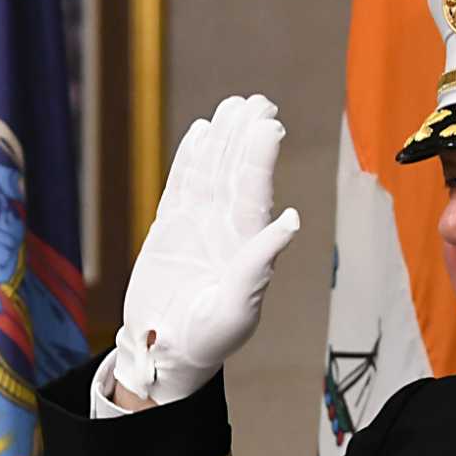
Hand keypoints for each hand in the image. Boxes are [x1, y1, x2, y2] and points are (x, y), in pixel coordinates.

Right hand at [112, 94, 300, 402]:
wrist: (165, 354)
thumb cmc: (207, 342)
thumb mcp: (235, 311)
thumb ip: (258, 266)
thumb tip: (290, 221)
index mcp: (247, 247)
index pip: (255, 192)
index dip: (261, 157)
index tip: (269, 124)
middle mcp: (226, 230)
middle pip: (236, 173)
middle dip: (246, 137)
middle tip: (256, 101)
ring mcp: (198, 226)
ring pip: (211, 172)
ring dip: (222, 140)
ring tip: (232, 106)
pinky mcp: (170, 229)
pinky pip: (181, 186)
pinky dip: (189, 159)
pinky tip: (201, 132)